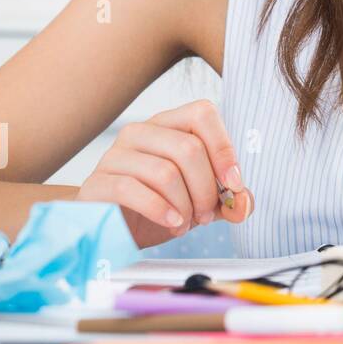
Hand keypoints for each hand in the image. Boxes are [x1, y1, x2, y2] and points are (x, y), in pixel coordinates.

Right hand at [76, 98, 253, 248]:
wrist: (112, 230)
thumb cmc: (158, 207)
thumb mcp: (199, 202)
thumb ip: (227, 200)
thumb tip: (245, 202)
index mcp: (168, 124)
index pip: (202, 113)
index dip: (223, 148)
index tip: (233, 184)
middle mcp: (140, 131)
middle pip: (188, 148)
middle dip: (206, 189)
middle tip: (208, 215)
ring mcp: (114, 154)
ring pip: (164, 171)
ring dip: (185, 205)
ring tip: (186, 223)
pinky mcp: (97, 182)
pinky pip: (132, 189)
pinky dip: (160, 210)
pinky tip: (171, 223)